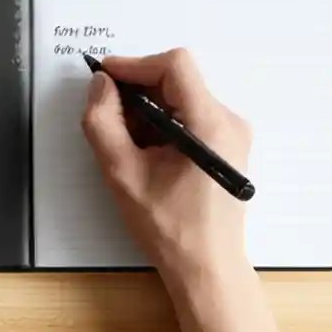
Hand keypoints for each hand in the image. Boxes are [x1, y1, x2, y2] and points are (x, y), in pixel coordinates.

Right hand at [80, 48, 252, 283]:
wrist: (205, 266)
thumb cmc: (168, 227)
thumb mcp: (121, 173)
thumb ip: (103, 122)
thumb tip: (100, 85)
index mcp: (211, 125)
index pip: (174, 65)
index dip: (134, 65)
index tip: (104, 78)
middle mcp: (229, 121)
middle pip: (177, 79)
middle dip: (137, 90)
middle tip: (108, 116)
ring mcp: (231, 133)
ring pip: (180, 96)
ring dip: (147, 109)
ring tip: (126, 142)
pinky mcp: (225, 144)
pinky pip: (188, 114)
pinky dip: (160, 122)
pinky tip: (144, 152)